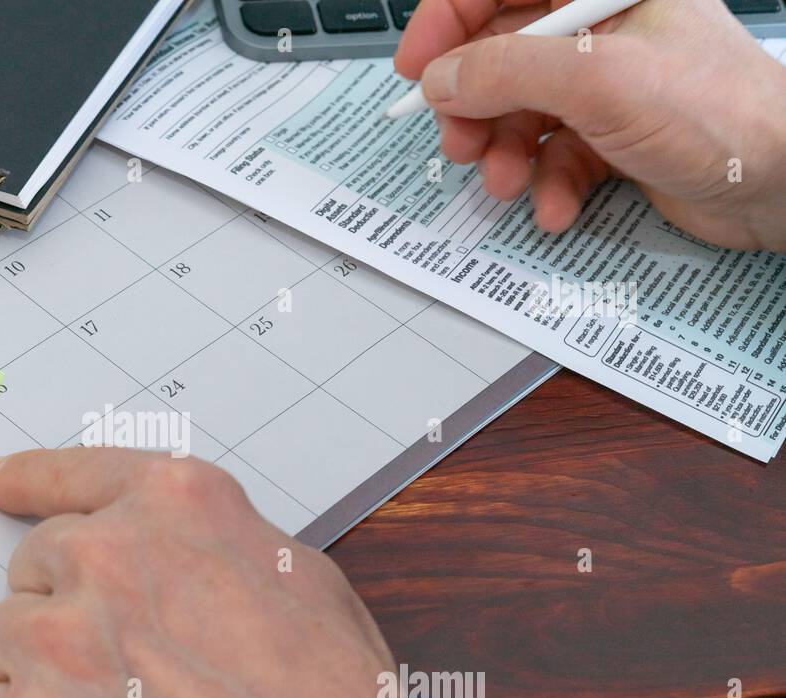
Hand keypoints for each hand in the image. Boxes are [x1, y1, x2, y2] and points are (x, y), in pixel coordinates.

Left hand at [0, 448, 393, 697]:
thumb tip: (174, 559)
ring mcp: (62, 634)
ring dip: (43, 678)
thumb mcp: (294, 572)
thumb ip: (211, 546)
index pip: (75, 474)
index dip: (28, 480)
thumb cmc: (330, 693)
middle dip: (63, 608)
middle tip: (116, 662)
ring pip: (7, 641)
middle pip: (35, 567)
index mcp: (174, 505)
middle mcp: (106, 553)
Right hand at [395, 0, 785, 249]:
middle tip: (460, 143)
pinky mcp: (614, 135)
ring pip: (520, 113)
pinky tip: (557, 204)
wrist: (780, 184)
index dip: (448, 22)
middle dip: (474, 107)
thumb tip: (441, 79)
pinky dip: (546, 184)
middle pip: (501, 56)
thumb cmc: (719, 112)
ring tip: (507, 183)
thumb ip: (506, 72)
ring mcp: (608, 83)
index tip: (417, 69)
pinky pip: (553, 155)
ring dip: (506, 155)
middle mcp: (602, 28)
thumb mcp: (597, 80)